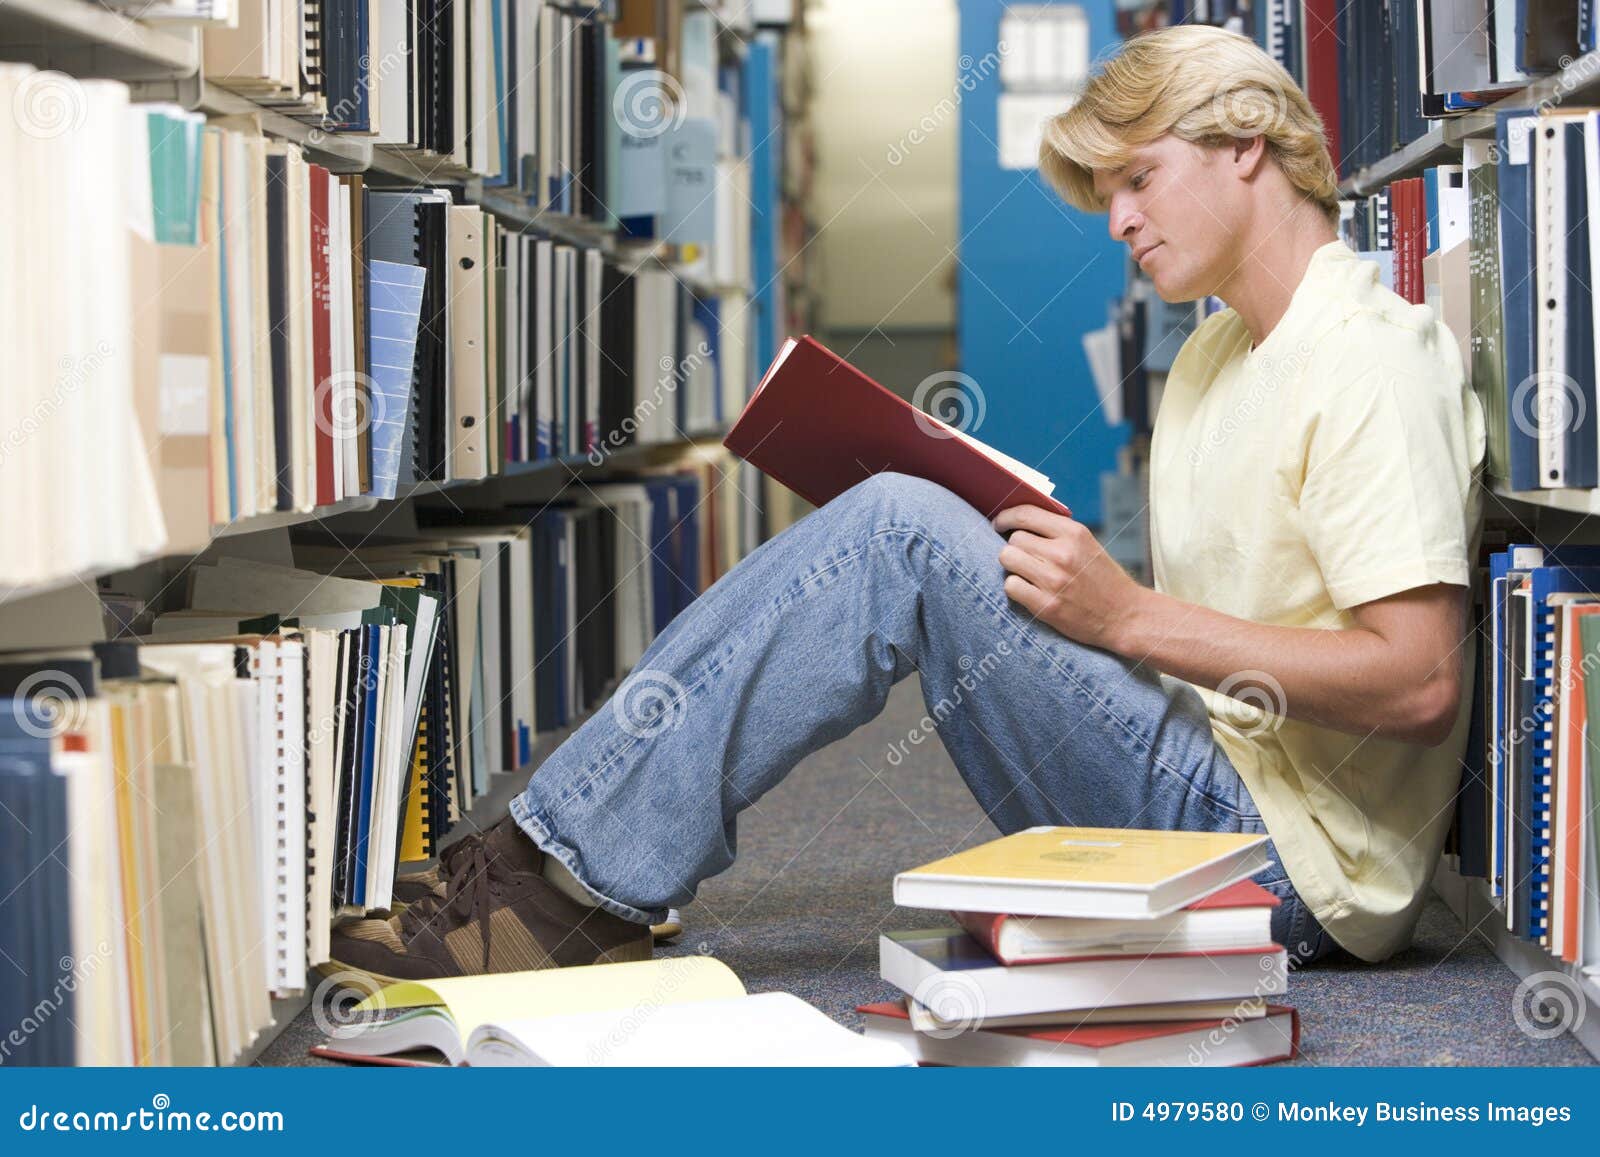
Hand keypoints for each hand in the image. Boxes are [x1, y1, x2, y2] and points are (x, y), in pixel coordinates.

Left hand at [993, 504, 1144, 652]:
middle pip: (1014, 539)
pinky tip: (1029, 591)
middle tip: (1025, 558)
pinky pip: (1010, 586)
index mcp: (1074, 533)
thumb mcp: (1088, 545)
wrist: (1125, 616)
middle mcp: (1063, 553)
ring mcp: (1054, 580)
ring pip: (1007, 559)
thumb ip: (1057, 531)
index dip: (1006, 517)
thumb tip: (1019, 520)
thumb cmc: (1104, 579)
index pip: (1025, 514)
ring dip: (1013, 567)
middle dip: (1015, 547)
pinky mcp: (1046, 606)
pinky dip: (1015, 588)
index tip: (999, 523)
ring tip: (1028, 574)